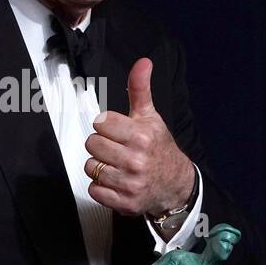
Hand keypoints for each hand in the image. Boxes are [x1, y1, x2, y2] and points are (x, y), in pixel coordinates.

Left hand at [84, 57, 194, 216]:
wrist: (175, 183)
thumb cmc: (158, 148)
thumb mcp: (150, 116)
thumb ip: (140, 89)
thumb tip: (143, 62)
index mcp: (141, 136)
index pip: (100, 122)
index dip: (106, 125)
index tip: (116, 130)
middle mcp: (136, 160)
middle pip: (92, 144)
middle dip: (101, 145)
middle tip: (116, 148)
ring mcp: (130, 183)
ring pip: (90, 167)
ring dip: (99, 165)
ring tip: (116, 165)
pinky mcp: (124, 202)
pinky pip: (94, 190)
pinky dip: (101, 186)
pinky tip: (115, 180)